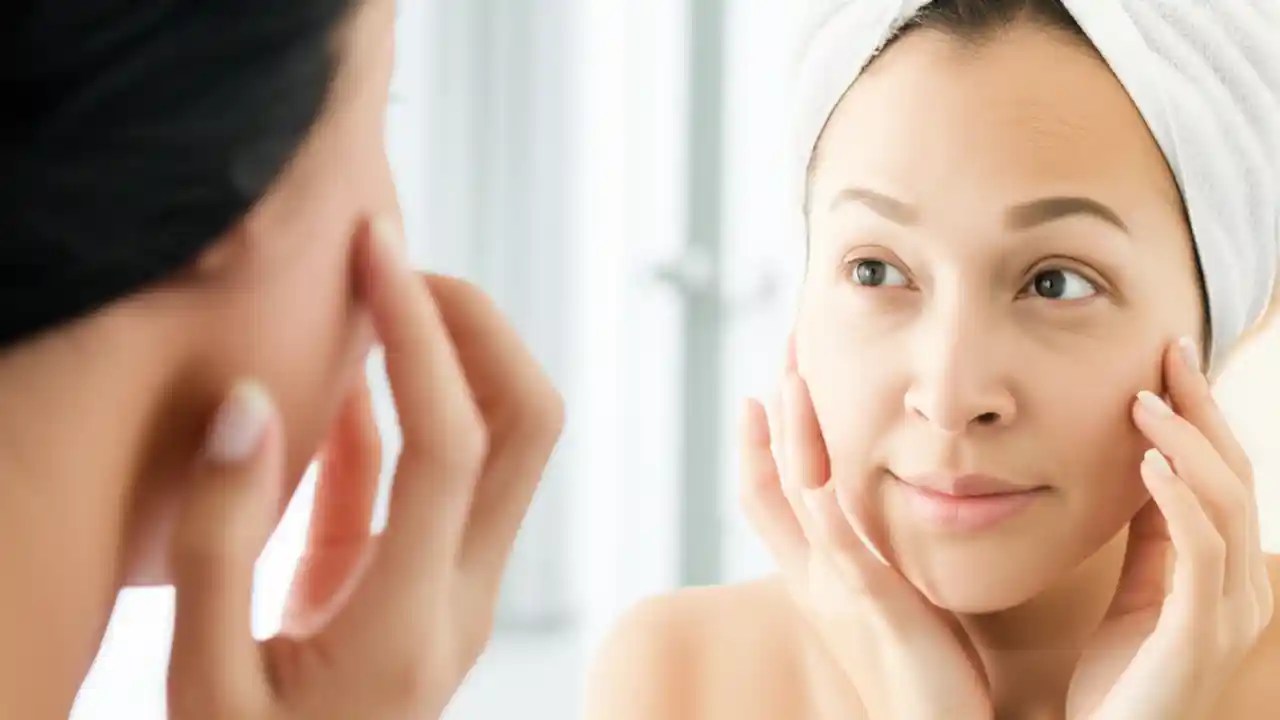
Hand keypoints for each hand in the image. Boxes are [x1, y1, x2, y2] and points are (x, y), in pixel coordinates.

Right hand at [165, 218, 564, 718]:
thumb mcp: (200, 680)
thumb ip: (217, 542)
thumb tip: (251, 402)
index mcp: (410, 622)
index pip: (451, 444)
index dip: (422, 335)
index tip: (373, 250)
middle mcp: (463, 594)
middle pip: (528, 425)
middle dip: (478, 324)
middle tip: (390, 263)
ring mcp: (462, 587)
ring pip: (508, 441)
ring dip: (458, 356)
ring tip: (370, 296)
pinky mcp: (436, 581)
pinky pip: (439, 476)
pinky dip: (400, 412)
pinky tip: (340, 378)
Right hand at [738, 343, 991, 719]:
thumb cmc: (926, 681)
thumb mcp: (893, 606)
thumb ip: (881, 566)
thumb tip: (887, 529)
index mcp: (817, 578)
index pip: (771, 500)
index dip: (758, 447)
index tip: (762, 395)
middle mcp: (814, 578)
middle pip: (775, 484)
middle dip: (774, 418)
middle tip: (783, 355)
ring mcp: (838, 588)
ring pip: (802, 496)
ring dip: (795, 435)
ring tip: (794, 378)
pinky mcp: (874, 603)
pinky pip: (842, 542)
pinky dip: (824, 500)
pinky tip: (821, 462)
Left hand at [1066, 338, 1273, 719]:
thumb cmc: (1124, 685)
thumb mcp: (1137, 595)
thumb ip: (1150, 540)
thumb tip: (1144, 470)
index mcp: (1226, 575)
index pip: (1222, 476)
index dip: (1202, 416)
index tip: (1169, 360)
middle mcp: (1241, 588)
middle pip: (1235, 477)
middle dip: (1203, 410)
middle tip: (1169, 353)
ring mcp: (1227, 611)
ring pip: (1225, 505)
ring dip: (1185, 444)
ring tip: (1143, 400)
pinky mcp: (1198, 633)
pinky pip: (1200, 552)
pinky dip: (1179, 500)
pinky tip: (1149, 463)